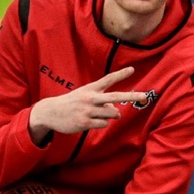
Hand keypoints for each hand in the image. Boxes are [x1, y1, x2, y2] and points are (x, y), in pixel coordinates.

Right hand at [30, 67, 147, 138]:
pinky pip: (104, 124)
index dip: (120, 74)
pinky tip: (89, 121)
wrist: (50, 112)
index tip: (132, 69)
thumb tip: (118, 113)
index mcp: (91, 89)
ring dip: (109, 116)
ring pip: (112, 114)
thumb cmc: (72, 103)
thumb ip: (102, 101)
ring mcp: (88, 110)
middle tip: (144, 96)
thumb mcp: (84, 95)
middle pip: (115, 96)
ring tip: (95, 114)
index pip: (108, 79)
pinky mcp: (85, 122)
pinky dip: (101, 124)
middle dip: (131, 96)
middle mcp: (91, 98)